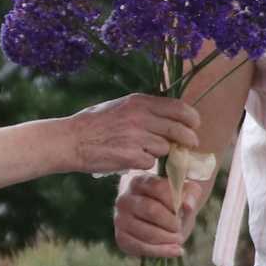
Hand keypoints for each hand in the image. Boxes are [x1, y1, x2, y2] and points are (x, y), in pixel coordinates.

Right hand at [69, 94, 204, 175]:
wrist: (70, 140)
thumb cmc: (95, 123)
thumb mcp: (121, 106)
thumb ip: (145, 109)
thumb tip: (172, 115)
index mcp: (139, 102)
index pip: (178, 108)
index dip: (191, 118)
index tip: (194, 124)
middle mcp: (140, 117)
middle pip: (179, 130)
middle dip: (188, 139)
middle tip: (190, 144)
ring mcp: (137, 138)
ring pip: (165, 148)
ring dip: (159, 152)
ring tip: (142, 150)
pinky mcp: (131, 157)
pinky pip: (150, 163)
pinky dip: (144, 163)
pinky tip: (130, 159)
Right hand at [112, 167, 197, 259]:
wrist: (163, 222)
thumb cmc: (174, 204)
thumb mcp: (186, 194)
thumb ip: (191, 194)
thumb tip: (188, 205)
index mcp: (139, 182)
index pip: (158, 188)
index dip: (175, 201)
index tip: (185, 209)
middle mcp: (125, 199)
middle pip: (151, 210)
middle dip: (171, 222)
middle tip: (180, 227)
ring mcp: (120, 219)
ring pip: (146, 231)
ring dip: (168, 238)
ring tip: (179, 239)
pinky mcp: (121, 238)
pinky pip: (140, 247)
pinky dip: (161, 251)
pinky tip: (176, 250)